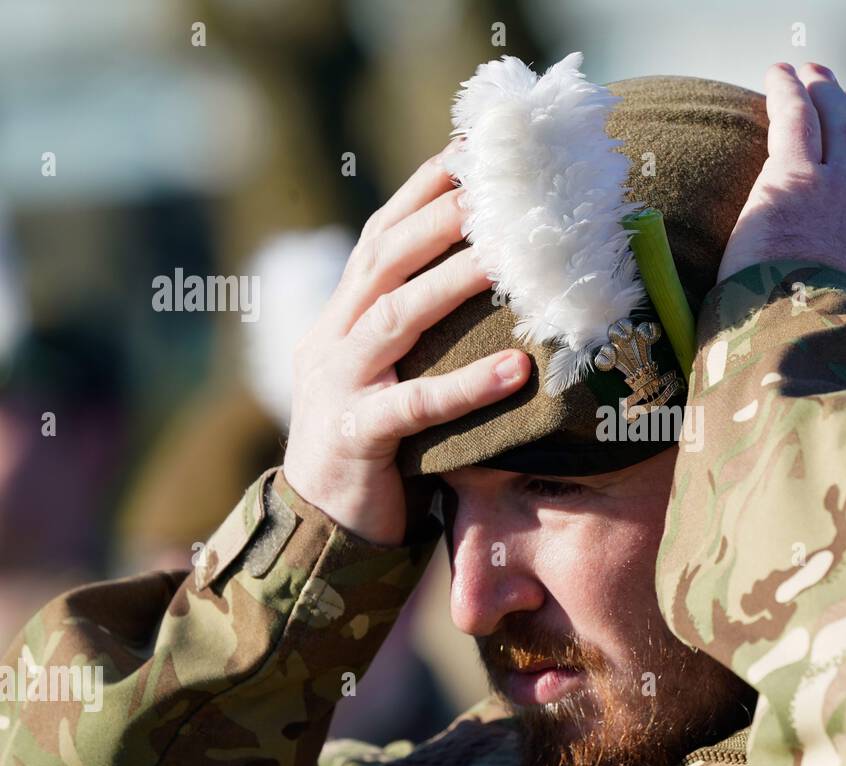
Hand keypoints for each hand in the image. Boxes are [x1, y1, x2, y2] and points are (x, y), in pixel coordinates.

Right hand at [283, 143, 530, 545]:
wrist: (322, 525)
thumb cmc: (376, 442)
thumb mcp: (390, 372)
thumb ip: (420, 330)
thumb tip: (492, 278)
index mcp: (343, 316)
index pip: (381, 237)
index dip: (422, 192)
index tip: (471, 153)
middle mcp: (333, 337)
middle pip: (385, 260)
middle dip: (438, 218)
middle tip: (494, 189)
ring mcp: (337, 385)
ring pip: (396, 318)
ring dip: (453, 283)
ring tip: (508, 260)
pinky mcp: (355, 435)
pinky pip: (416, 405)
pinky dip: (467, 386)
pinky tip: (517, 370)